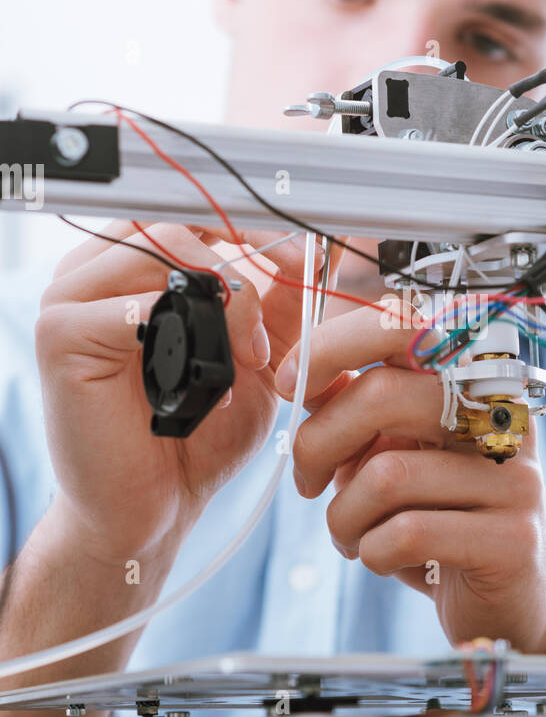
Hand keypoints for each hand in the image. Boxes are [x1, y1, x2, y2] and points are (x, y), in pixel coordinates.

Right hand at [36, 221, 321, 560]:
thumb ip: (277, 299)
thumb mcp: (255, 353)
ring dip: (221, 303)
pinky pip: (133, 306)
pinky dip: (185, 340)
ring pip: (160, 251)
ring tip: (245, 360)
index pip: (191, 208)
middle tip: (270, 329)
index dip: (249, 225)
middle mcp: (93, 272)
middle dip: (243, 267)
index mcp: (131, 265)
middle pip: (178, 221)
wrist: (153, 508)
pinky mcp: (59, 337)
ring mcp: (68, 299)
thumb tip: (316, 243)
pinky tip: (205, 382)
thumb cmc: (196, 434)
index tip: (299, 259)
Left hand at [276, 302, 545, 651]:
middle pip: (382, 396)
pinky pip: (408, 534)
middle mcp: (504, 416)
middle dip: (318, 445)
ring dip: (343, 516)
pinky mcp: (513, 538)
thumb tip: (303, 374)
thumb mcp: (395, 451)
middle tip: (308, 481)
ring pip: (386, 476)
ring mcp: (516, 476)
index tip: (290, 387)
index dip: (333, 345)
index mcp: (475, 379)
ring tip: (349, 534)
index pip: (405, 325)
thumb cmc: (441, 513)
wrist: (510, 594)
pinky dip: (372, 552)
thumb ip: (356, 407)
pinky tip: (382, 559)